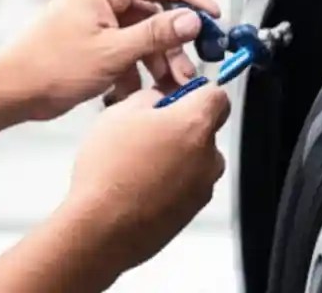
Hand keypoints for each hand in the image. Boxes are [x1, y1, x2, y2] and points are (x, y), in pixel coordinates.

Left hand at [0, 0, 220, 119]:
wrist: (12, 92)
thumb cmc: (49, 67)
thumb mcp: (112, 52)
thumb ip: (156, 34)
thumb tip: (191, 20)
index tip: (212, 16)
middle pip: (155, 9)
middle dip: (176, 39)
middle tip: (194, 62)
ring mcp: (98, 19)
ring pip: (145, 33)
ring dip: (161, 59)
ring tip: (173, 84)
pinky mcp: (95, 41)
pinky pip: (129, 47)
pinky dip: (139, 68)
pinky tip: (142, 90)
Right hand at [63, 86, 230, 272]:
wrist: (103, 228)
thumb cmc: (110, 170)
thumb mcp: (119, 114)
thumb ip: (148, 98)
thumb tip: (158, 100)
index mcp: (195, 124)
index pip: (218, 96)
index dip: (198, 93)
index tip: (178, 97)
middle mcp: (208, 155)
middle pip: (207, 130)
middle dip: (183, 127)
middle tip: (149, 132)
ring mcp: (203, 186)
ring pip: (198, 159)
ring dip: (178, 156)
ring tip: (141, 164)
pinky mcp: (193, 211)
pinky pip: (188, 185)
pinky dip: (173, 182)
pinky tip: (142, 186)